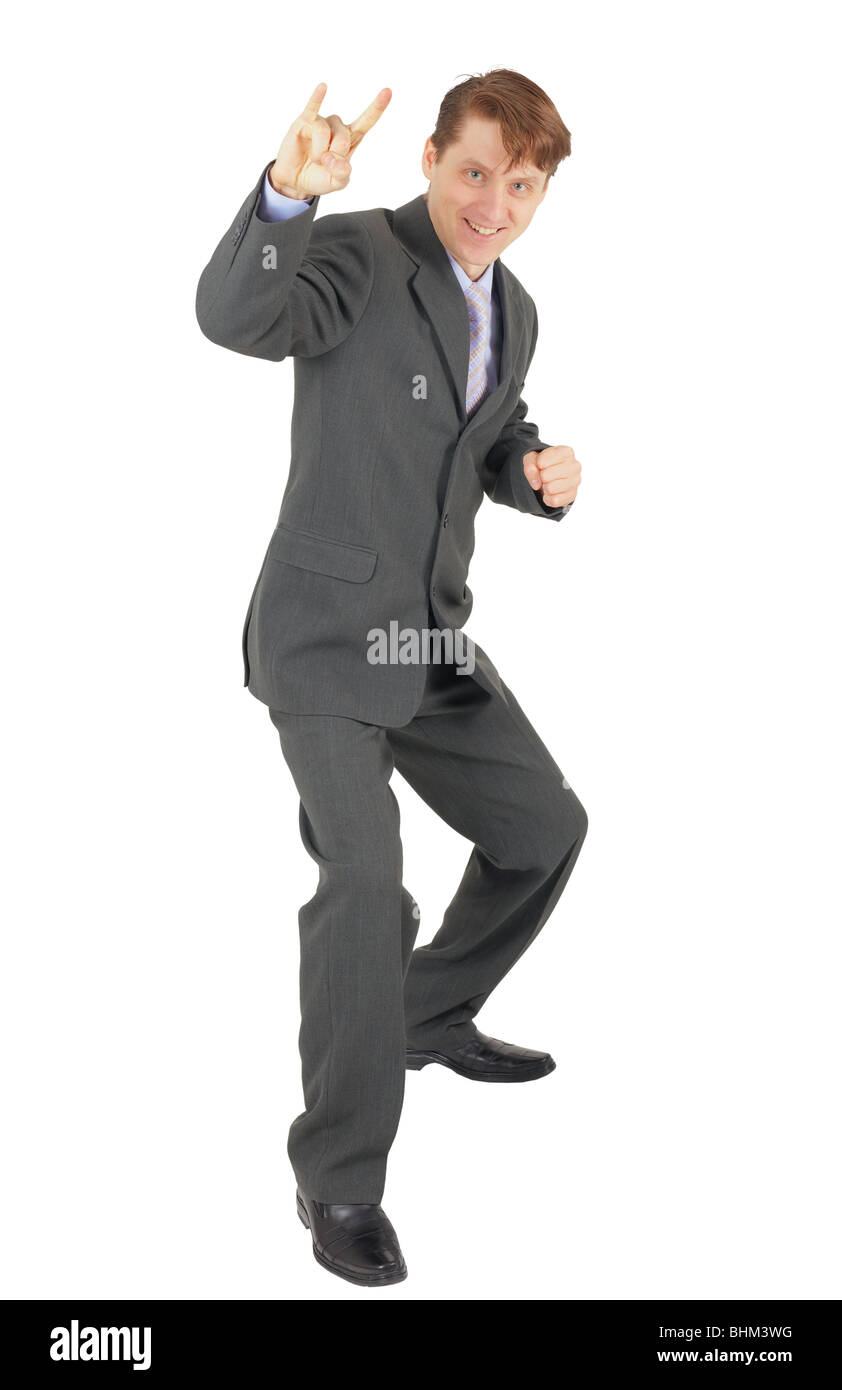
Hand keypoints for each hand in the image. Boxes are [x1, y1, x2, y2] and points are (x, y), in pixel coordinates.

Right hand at [269, 82, 390, 198]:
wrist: (296, 181)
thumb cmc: (319, 177)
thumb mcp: (337, 183)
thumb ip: (342, 174)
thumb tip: (339, 163)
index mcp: (350, 139)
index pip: (366, 121)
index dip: (377, 108)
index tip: (387, 91)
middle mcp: (337, 127)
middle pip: (343, 137)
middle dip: (334, 156)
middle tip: (325, 164)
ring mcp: (321, 122)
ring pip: (325, 132)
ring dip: (320, 152)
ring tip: (314, 159)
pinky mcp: (303, 122)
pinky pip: (312, 109)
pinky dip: (317, 98)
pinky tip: (323, 87)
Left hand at [523, 445, 581, 507]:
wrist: (551, 477)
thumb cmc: (543, 464)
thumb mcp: (531, 459)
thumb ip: (530, 466)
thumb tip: (536, 484)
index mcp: (566, 452)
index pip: (541, 462)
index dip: (537, 465)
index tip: (542, 464)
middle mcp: (575, 465)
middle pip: (545, 476)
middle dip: (541, 477)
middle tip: (545, 476)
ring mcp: (576, 481)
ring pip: (550, 489)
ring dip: (545, 488)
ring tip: (550, 483)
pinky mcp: (573, 495)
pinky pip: (554, 501)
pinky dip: (548, 498)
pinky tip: (551, 492)